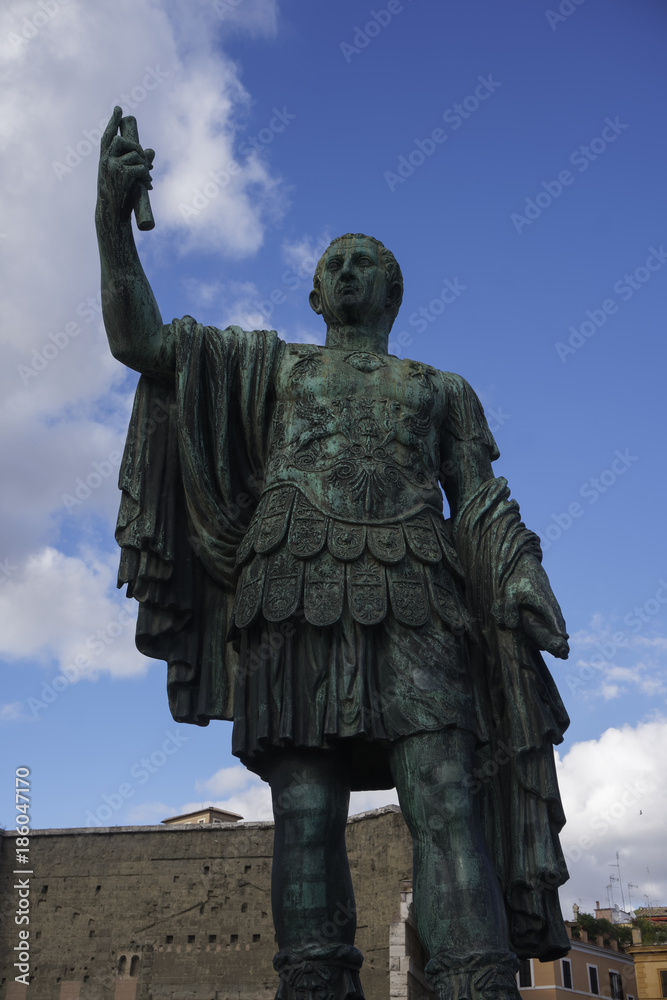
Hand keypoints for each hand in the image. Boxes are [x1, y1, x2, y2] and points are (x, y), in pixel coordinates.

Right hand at [96, 107, 154, 224]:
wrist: (112, 216)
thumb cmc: (118, 197)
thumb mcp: (124, 178)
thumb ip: (135, 162)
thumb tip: (152, 150)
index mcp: (103, 159)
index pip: (107, 136)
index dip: (113, 122)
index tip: (119, 109)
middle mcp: (105, 159)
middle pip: (123, 141)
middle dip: (138, 149)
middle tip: (147, 162)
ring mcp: (112, 166)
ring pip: (135, 155)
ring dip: (146, 166)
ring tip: (148, 180)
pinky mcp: (121, 174)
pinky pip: (141, 167)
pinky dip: (147, 176)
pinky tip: (148, 187)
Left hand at [493, 554, 569, 658]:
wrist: (528, 568)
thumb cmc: (519, 581)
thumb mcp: (511, 593)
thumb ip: (509, 609)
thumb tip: (510, 627)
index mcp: (543, 602)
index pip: (552, 618)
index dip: (557, 629)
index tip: (563, 640)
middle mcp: (552, 605)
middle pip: (560, 623)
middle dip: (562, 637)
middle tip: (565, 653)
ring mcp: (553, 606)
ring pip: (560, 622)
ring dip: (561, 635)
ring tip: (563, 651)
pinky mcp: (551, 607)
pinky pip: (557, 620)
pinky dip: (558, 629)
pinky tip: (557, 640)